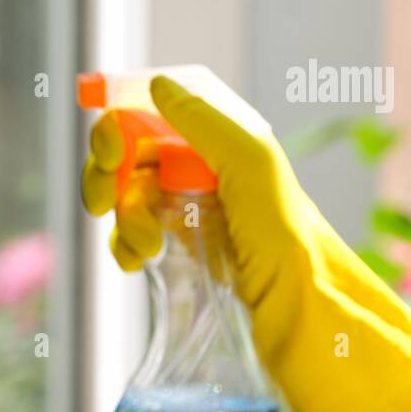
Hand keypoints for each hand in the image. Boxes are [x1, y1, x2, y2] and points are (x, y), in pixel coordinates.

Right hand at [82, 76, 410, 411]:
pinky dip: (125, 247)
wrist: (308, 325)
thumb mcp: (253, 170)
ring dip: (121, 217)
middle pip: (132, 154)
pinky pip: (135, 238)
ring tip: (143, 246)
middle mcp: (209, 173)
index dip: (122, 123)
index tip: (110, 151)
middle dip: (109, 173)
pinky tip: (139, 264)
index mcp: (226, 144)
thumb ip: (207, 123)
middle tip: (103, 199)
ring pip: (128, 197)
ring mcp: (195, 215)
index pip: (157, 114)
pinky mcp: (187, 255)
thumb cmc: (290, 247)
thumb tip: (159, 86)